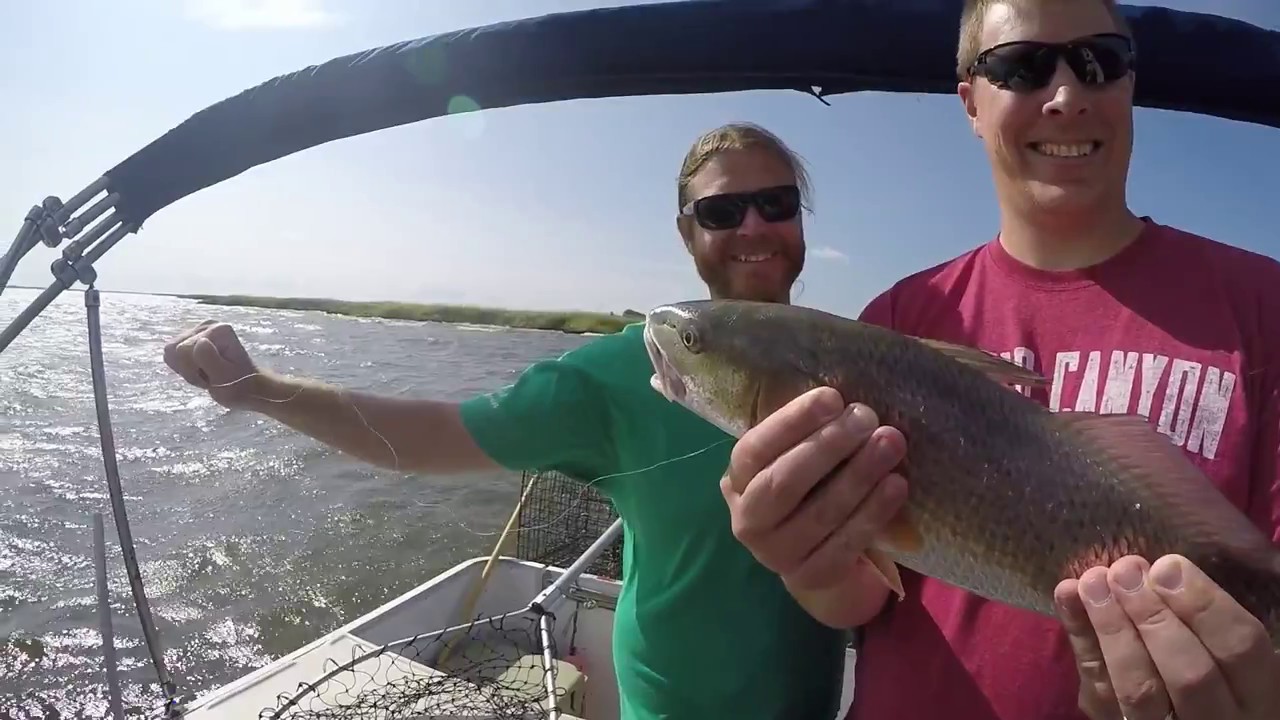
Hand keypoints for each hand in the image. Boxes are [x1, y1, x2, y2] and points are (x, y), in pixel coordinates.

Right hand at [163, 320, 266, 409]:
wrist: (246, 387)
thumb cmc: (239, 386)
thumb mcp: (224, 378)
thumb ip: (210, 359)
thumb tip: (200, 341)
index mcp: (219, 330)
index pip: (183, 350)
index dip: (192, 370)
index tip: (213, 377)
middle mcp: (208, 324)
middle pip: (173, 349)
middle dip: (189, 370)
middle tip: (210, 377)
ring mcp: (199, 330)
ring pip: (170, 353)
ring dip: (186, 370)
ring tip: (206, 374)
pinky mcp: (191, 338)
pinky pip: (171, 355)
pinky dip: (184, 368)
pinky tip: (200, 370)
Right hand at [721, 385, 907, 591]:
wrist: (826, 558)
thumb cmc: (815, 490)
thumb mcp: (802, 458)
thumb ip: (812, 433)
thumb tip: (845, 397)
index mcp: (739, 479)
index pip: (754, 448)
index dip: (792, 422)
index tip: (832, 397)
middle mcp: (747, 518)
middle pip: (783, 482)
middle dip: (827, 446)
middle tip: (867, 417)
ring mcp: (776, 554)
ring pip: (818, 513)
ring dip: (858, 475)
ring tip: (891, 443)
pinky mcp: (811, 577)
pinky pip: (845, 544)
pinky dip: (872, 512)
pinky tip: (896, 486)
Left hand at [1055, 554, 1279, 719]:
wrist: (1183, 716)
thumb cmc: (1211, 670)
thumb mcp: (1226, 650)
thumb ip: (1209, 619)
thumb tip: (1167, 568)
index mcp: (1257, 694)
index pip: (1239, 648)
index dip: (1204, 604)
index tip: (1168, 565)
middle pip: (1188, 672)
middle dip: (1152, 615)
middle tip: (1125, 570)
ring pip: (1139, 688)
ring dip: (1112, 627)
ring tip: (1093, 580)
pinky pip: (1097, 688)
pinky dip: (1081, 639)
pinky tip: (1068, 595)